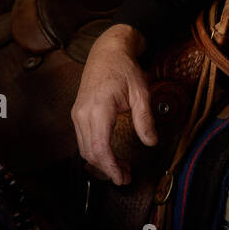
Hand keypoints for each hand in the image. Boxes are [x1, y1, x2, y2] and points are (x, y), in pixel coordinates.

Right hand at [69, 23, 158, 185]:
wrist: (107, 51)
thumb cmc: (124, 69)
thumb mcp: (141, 92)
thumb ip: (145, 119)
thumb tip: (151, 142)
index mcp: (99, 108)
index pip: (100, 147)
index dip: (110, 167)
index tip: (122, 178)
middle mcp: (83, 113)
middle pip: (90, 153)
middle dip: (107, 169)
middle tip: (127, 176)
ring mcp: (77, 113)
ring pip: (84, 149)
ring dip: (101, 162)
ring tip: (121, 168)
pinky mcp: (77, 113)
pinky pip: (83, 139)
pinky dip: (95, 151)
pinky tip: (110, 154)